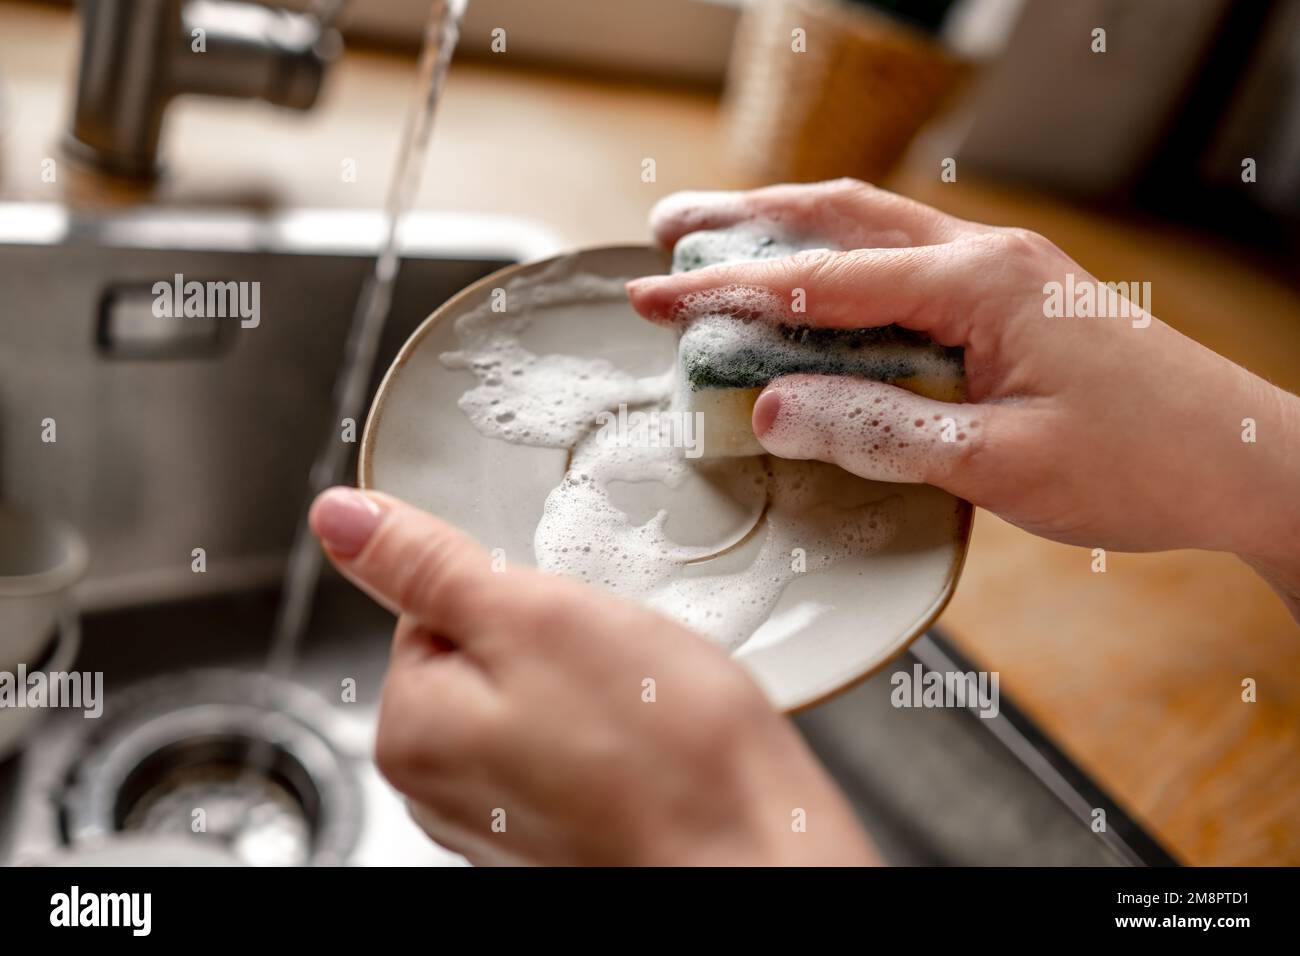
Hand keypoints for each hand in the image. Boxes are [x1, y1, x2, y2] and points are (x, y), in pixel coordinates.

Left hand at [309, 487, 876, 865]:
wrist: (755, 852)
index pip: (433, 606)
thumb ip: (426, 563)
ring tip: (637, 702)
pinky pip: (572, 744)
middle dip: (550, 636)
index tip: (562, 614)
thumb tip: (340, 517)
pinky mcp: (558, 830)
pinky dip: (610, 729)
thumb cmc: (662, 750)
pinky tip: (648, 740)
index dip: (511, 591)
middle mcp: (440, 788)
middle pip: (483, 652)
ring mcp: (500, 819)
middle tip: (610, 659)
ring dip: (586, 681)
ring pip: (535, 695)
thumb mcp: (532, 615)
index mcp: (412, 729)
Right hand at [627, 180, 1299, 614]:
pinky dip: (844, 271)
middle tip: (667, 231)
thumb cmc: (1141, 463)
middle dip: (747, 221)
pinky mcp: (1014, 301)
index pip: (823, 282)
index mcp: (980, 282)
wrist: (1249, 461)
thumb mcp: (999, 463)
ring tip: (721, 243)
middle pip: (842, 218)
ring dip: (793, 234)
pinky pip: (910, 269)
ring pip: (876, 232)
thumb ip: (880, 431)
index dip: (728, 293)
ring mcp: (1004, 273)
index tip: (653, 297)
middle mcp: (988, 257)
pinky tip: (819, 294)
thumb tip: (770, 413)